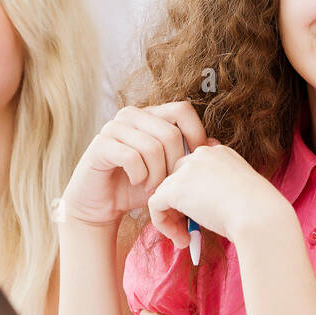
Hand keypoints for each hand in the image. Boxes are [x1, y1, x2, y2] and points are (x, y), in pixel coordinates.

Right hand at [57, 102, 206, 227]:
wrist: (100, 205)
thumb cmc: (137, 186)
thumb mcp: (168, 171)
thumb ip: (188, 156)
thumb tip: (215, 144)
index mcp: (151, 115)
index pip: (183, 109)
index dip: (195, 134)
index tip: (194, 163)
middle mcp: (132, 115)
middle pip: (171, 133)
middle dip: (174, 166)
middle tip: (167, 186)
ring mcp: (114, 127)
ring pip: (153, 147)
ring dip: (156, 175)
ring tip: (153, 189)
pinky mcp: (100, 144)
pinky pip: (132, 157)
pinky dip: (139, 176)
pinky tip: (137, 183)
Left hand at [146, 141, 287, 247]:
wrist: (259, 216)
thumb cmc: (258, 211)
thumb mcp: (241, 192)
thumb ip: (219, 190)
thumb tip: (199, 206)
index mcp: (220, 152)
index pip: (194, 169)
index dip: (193, 193)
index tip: (203, 213)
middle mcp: (202, 154)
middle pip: (176, 177)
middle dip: (179, 204)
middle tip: (189, 228)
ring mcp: (188, 169)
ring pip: (164, 192)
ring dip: (171, 218)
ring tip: (186, 239)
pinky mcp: (175, 188)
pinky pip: (155, 205)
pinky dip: (163, 224)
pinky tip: (182, 239)